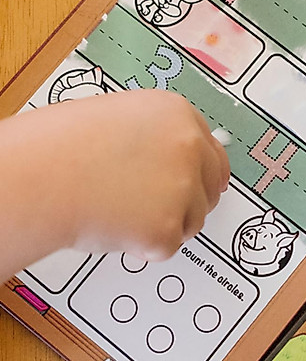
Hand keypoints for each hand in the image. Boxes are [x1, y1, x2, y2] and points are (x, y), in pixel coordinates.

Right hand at [0, 90, 229, 279]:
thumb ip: (154, 136)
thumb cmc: (60, 148)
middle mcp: (188, 146)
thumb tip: (170, 156)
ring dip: (164, 225)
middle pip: (210, 186)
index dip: (201, 172)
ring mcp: (182, 186)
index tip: (199, 182)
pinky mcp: (167, 226)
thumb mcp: (118, 118)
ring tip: (120, 212)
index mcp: (176, 114)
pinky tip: (114, 227)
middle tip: (155, 209)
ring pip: (192, 220)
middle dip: (188, 202)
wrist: (39, 177)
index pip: (210, 149)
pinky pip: (165, 246)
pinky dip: (142, 246)